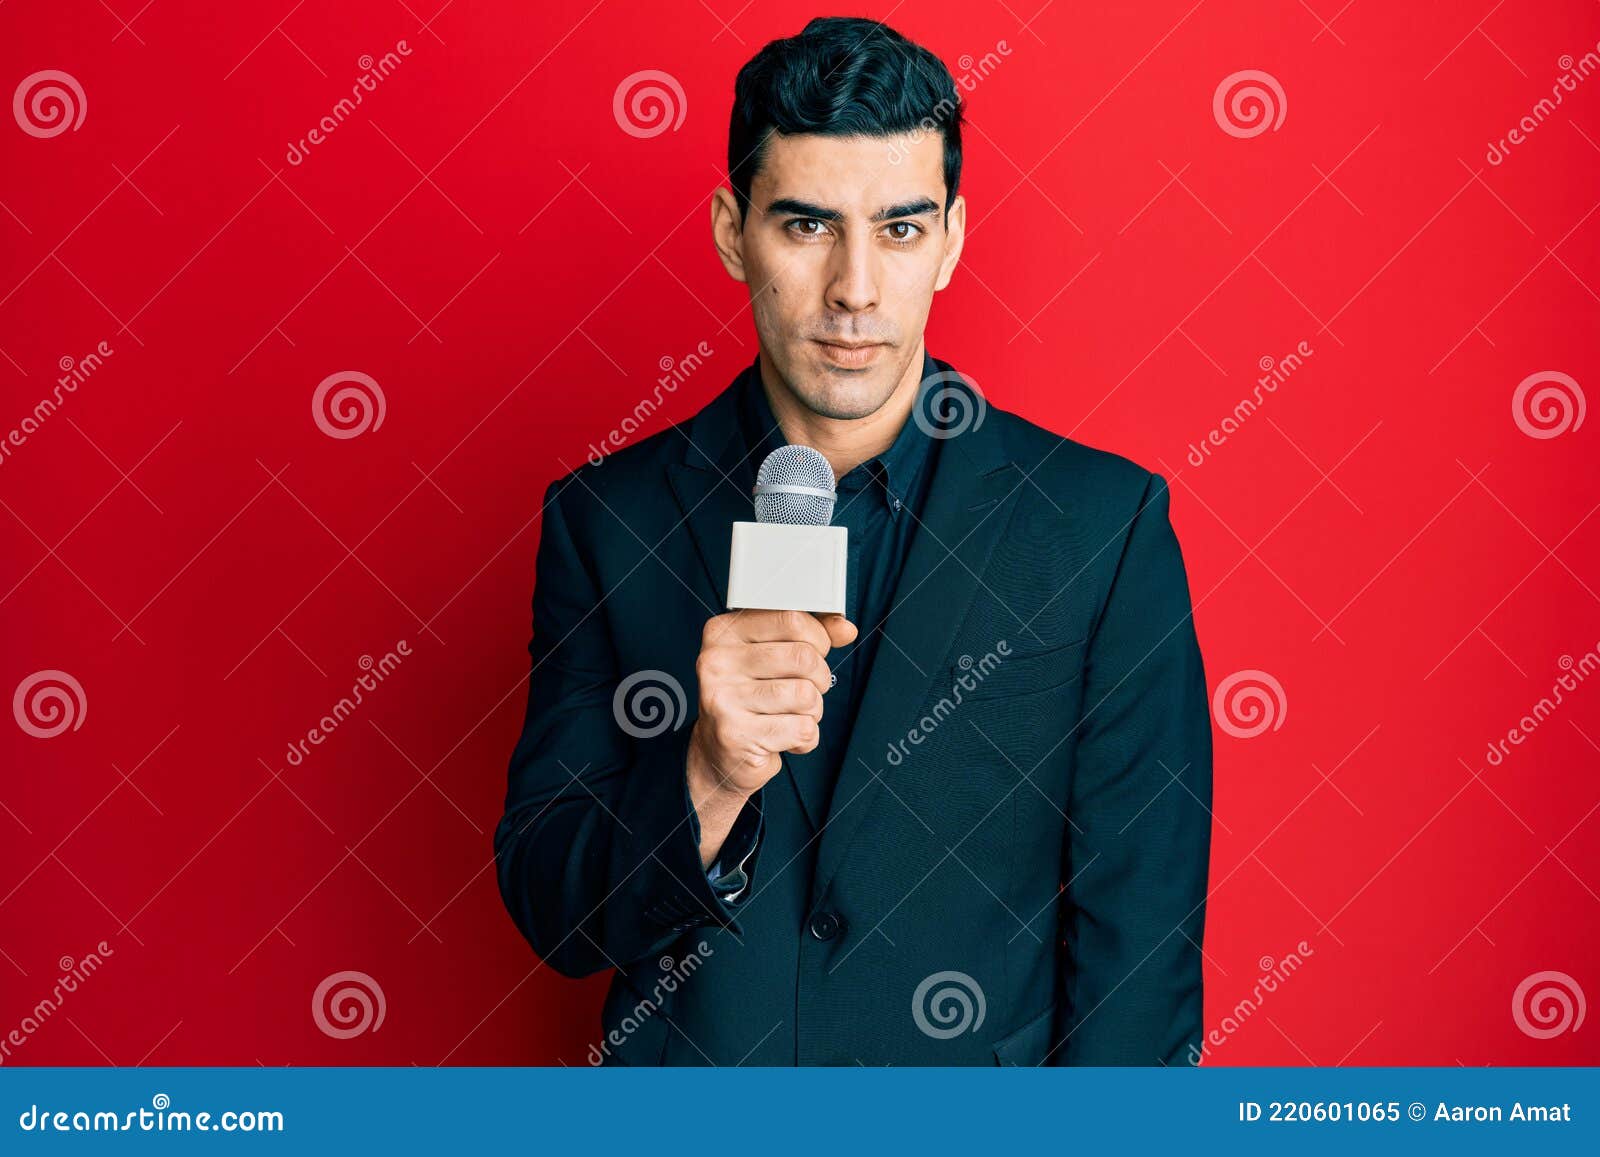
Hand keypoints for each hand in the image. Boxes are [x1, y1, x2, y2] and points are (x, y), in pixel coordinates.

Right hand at [687, 609, 857, 802]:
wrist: (718, 754)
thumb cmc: (750, 699)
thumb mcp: (774, 657)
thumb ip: (809, 636)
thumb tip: (845, 629)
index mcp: (723, 632)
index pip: (792, 620)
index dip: (819, 639)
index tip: (814, 654)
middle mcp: (717, 662)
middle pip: (803, 657)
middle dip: (819, 678)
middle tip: (804, 692)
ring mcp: (723, 699)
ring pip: (806, 695)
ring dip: (812, 712)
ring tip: (791, 716)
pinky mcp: (735, 735)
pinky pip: (801, 729)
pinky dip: (805, 738)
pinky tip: (785, 738)